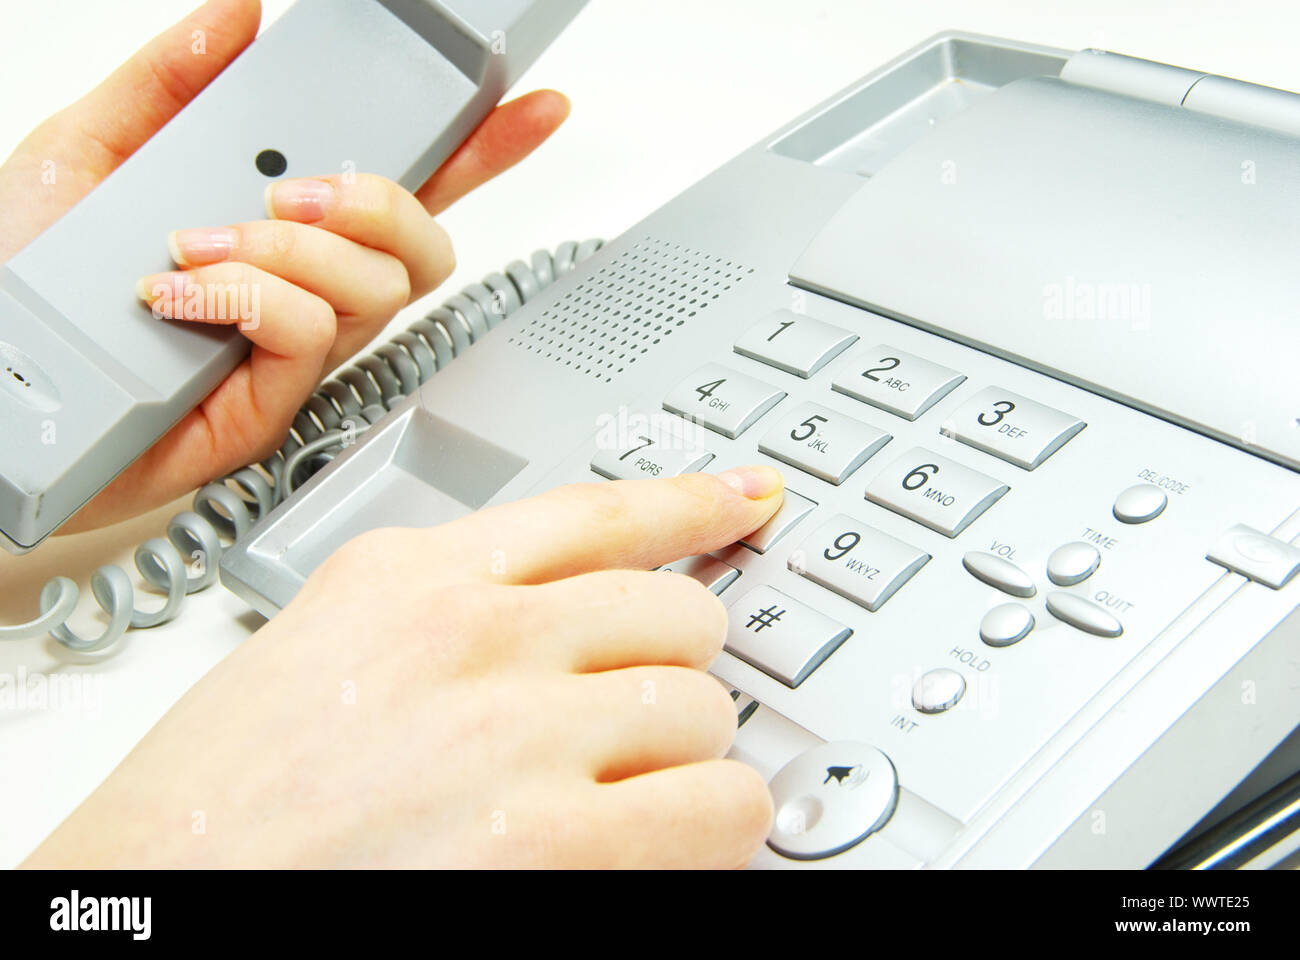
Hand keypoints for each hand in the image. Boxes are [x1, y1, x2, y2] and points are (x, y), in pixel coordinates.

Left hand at [0, 0, 569, 531]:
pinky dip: (250, 295)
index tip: (527, 103)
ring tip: (199, 240)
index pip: (413, 188)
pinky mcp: (267, 407)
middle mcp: (306, 292)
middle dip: (385, 201)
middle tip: (300, 187)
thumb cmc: (27, 278)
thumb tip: (238, 17)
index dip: (481, 148)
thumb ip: (171, 81)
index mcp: (285, 227)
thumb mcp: (91, 148)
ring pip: (377, 290)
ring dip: (293, 247)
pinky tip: (181, 293)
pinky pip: (310, 333)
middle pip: (426, 250)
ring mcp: (292, 354)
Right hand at [25, 466, 785, 867]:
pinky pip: (719, 808)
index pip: (597, 511)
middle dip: (671, 669)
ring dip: (682, 759)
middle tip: (635, 721)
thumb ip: (448, 614)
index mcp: (409, 578)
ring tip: (618, 799)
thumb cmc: (219, 804)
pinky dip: (709, 831)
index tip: (742, 497)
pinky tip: (655, 845)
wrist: (158, 903)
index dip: (691, 503)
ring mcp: (518, 733)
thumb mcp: (321, 650)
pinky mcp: (554, 843)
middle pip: (677, 612)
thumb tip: (568, 622)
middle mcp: (472, 636)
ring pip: (706, 708)